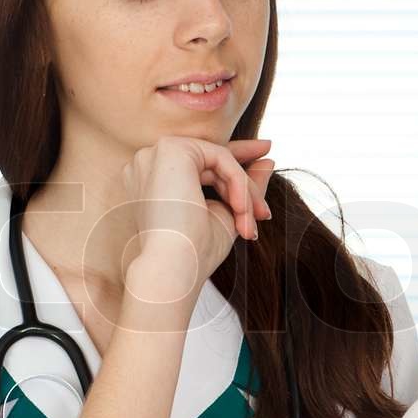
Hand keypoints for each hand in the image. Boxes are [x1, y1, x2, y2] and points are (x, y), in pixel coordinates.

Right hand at [121, 136, 275, 296]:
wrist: (173, 267)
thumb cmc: (194, 251)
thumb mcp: (226, 213)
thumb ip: (244, 186)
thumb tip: (269, 160)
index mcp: (154, 179)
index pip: (200, 163)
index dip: (235, 162)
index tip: (266, 157)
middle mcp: (149, 162)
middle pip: (212, 161)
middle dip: (246, 184)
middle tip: (265, 211)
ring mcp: (157, 153)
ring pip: (220, 160)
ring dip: (244, 192)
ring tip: (252, 223)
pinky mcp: (171, 149)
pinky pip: (221, 157)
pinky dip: (238, 183)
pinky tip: (241, 209)